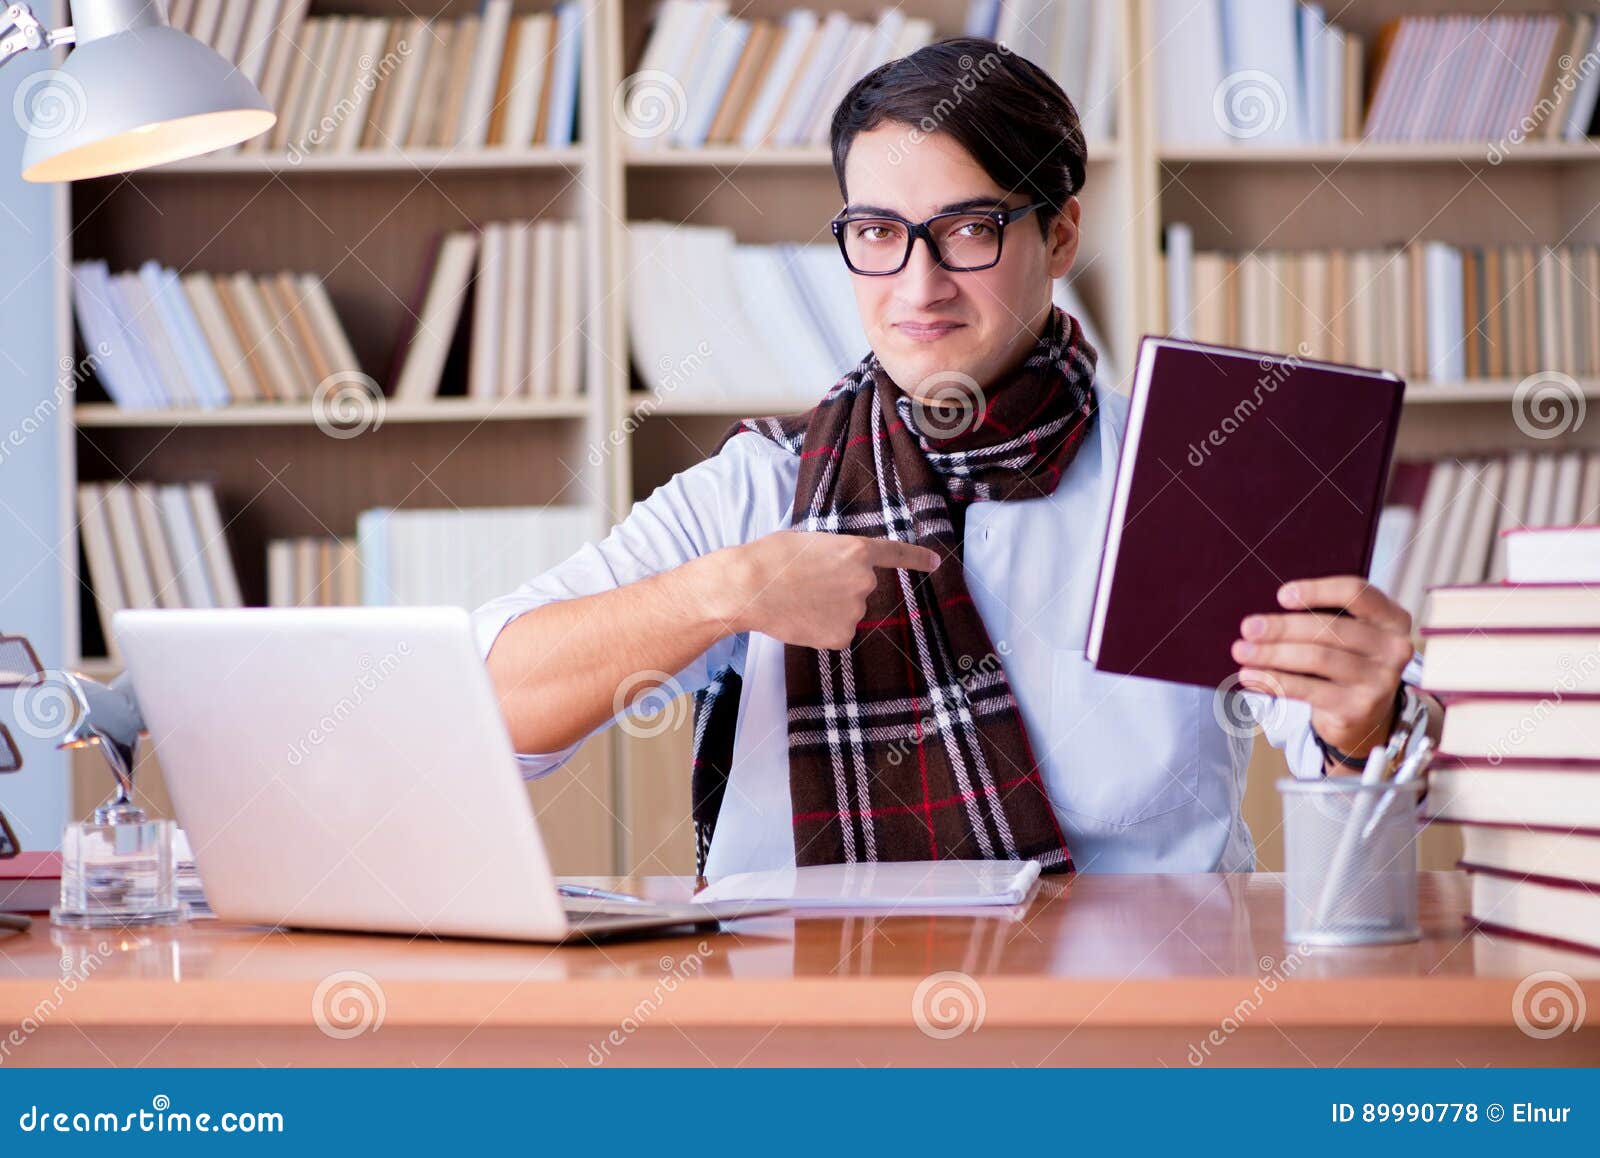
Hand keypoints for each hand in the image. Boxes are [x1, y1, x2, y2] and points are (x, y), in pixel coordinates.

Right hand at [715, 530, 940, 649]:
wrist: (749, 587)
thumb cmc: (771, 558)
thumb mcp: (811, 542)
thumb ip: (836, 555)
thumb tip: (837, 574)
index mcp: (857, 551)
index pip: (896, 553)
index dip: (917, 558)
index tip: (936, 562)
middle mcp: (864, 581)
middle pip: (859, 587)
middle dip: (839, 587)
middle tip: (806, 583)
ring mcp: (855, 611)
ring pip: (846, 611)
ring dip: (827, 608)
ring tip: (797, 600)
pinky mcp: (842, 636)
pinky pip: (837, 632)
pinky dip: (820, 629)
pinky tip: (801, 619)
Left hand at [1231, 576, 1413, 761]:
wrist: (1365, 716)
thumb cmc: (1347, 663)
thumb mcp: (1347, 635)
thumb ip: (1320, 618)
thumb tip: (1263, 619)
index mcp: (1393, 618)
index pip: (1356, 593)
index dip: (1317, 591)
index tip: (1281, 596)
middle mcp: (1394, 648)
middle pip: (1330, 629)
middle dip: (1283, 628)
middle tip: (1248, 627)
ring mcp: (1380, 680)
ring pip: (1317, 658)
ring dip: (1272, 654)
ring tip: (1242, 651)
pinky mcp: (1359, 707)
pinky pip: (1308, 689)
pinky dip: (1274, 680)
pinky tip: (1251, 676)